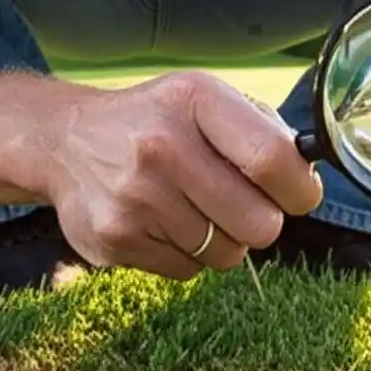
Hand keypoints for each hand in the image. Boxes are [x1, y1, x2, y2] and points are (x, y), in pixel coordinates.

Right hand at [44, 72, 322, 279]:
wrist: (65, 141)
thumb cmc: (154, 122)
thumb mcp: (202, 100)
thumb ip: (259, 130)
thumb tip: (305, 177)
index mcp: (193, 99)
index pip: (273, 159)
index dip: (300, 189)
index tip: (297, 194)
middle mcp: (161, 146)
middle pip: (259, 224)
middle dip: (261, 222)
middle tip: (239, 205)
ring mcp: (135, 197)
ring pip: (226, 254)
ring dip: (221, 239)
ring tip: (190, 208)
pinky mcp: (115, 239)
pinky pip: (188, 271)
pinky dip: (186, 254)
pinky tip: (161, 222)